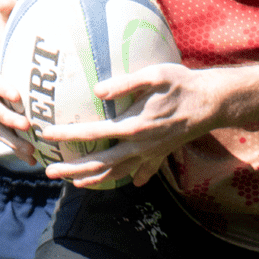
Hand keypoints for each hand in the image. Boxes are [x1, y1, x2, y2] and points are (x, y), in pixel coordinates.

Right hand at [0, 0, 35, 161]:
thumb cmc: (7, 27)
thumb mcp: (6, 18)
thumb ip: (7, 10)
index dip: (0, 87)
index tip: (17, 96)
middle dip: (6, 118)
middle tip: (28, 125)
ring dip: (11, 140)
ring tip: (31, 152)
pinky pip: (3, 133)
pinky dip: (16, 146)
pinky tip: (35, 159)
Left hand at [34, 63, 218, 187]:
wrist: (212, 103)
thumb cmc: (182, 84)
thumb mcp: (154, 75)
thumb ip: (124, 84)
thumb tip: (97, 91)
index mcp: (132, 126)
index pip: (91, 133)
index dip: (67, 135)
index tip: (47, 135)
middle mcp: (138, 145)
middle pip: (98, 163)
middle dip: (71, 169)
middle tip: (49, 171)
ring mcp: (150, 154)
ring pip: (117, 173)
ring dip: (93, 180)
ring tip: (75, 183)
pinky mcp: (161, 155)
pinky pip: (142, 172)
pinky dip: (130, 178)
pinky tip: (127, 182)